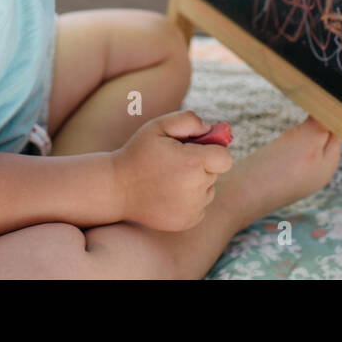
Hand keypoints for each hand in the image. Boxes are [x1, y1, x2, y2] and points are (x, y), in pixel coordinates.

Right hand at [111, 110, 232, 230]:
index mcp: (192, 163)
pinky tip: (168, 194)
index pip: (225, 159)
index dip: (214, 151)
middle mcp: (196, 189)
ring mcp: (192, 209)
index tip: (199, 150)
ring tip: (169, 179)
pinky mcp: (188, 222)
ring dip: (195, 184)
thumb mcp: (158, 126)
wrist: (117, 188)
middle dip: (200, 165)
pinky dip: (190, 200)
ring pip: (208, 190)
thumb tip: (211, 129)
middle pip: (214, 173)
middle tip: (174, 163)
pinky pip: (200, 207)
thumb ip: (188, 120)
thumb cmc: (138, 153)